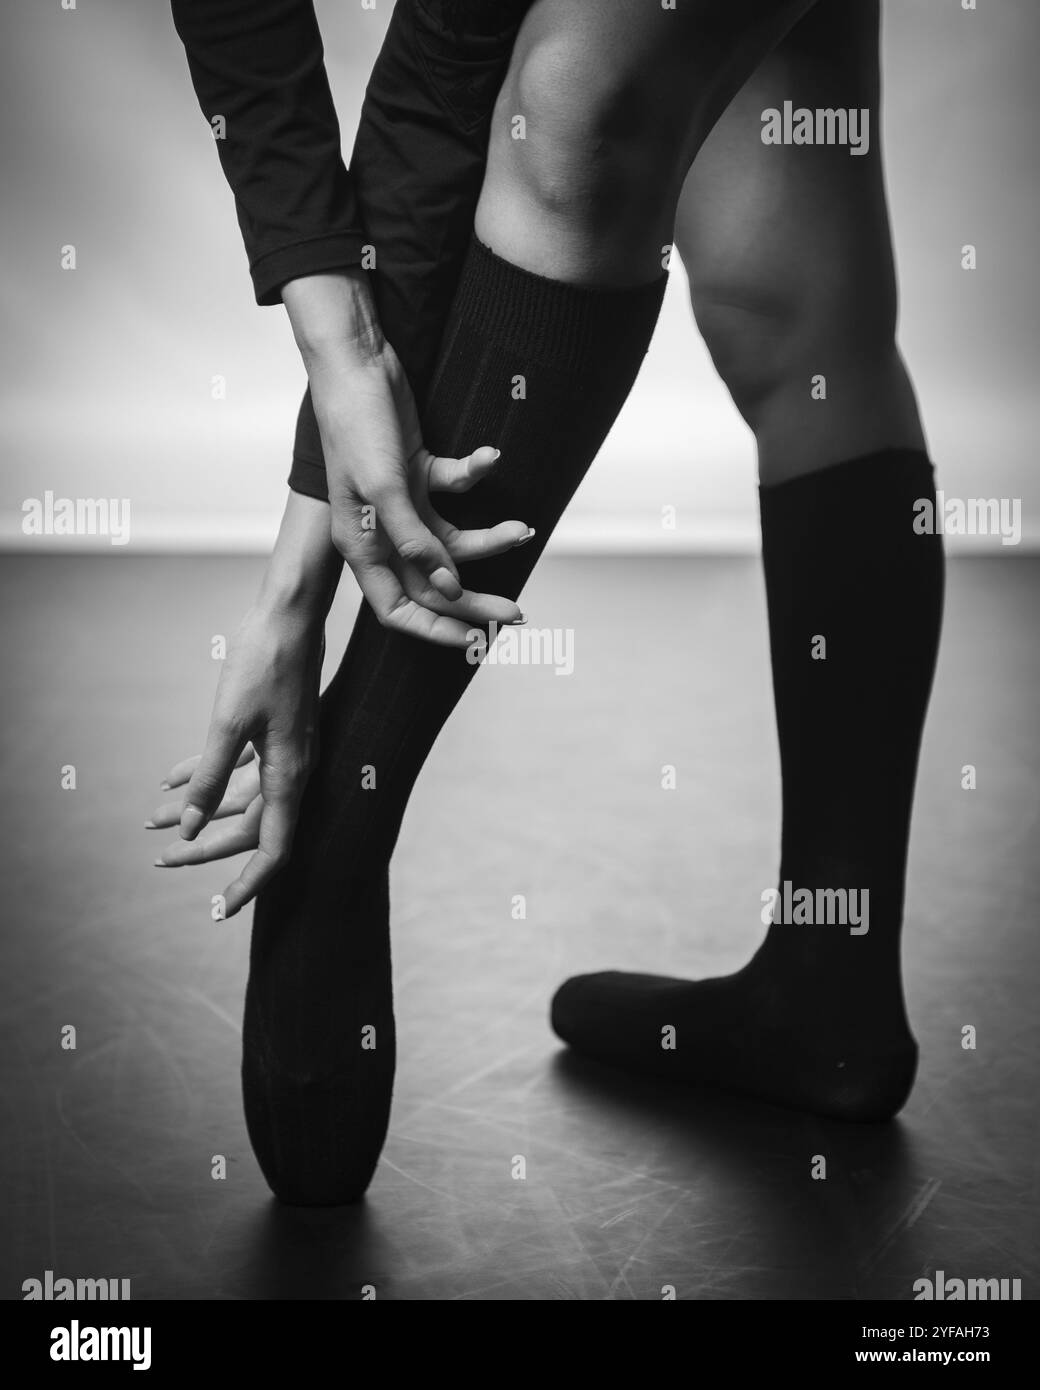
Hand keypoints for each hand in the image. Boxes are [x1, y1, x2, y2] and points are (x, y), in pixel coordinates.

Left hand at [148, 598, 322, 918]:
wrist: (291, 611)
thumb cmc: (264, 661)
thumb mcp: (226, 722)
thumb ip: (207, 778)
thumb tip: (187, 827)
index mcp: (289, 775)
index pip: (272, 849)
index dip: (247, 884)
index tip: (220, 910)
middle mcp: (294, 769)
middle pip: (250, 827)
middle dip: (204, 847)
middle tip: (161, 860)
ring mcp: (287, 749)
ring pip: (240, 796)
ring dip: (195, 808)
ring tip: (150, 819)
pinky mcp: (277, 728)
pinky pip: (240, 765)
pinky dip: (205, 774)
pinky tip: (168, 777)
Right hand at [285, 270, 533, 645]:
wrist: (355, 360)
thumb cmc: (356, 424)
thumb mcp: (384, 489)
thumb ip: (415, 541)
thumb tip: (448, 589)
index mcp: (362, 545)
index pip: (399, 609)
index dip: (436, 630)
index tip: (475, 643)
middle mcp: (381, 530)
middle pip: (434, 583)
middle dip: (476, 599)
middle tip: (519, 613)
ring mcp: (400, 502)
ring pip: (451, 539)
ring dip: (490, 537)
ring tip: (525, 528)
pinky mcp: (416, 470)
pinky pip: (452, 487)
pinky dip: (474, 475)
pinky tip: (490, 458)